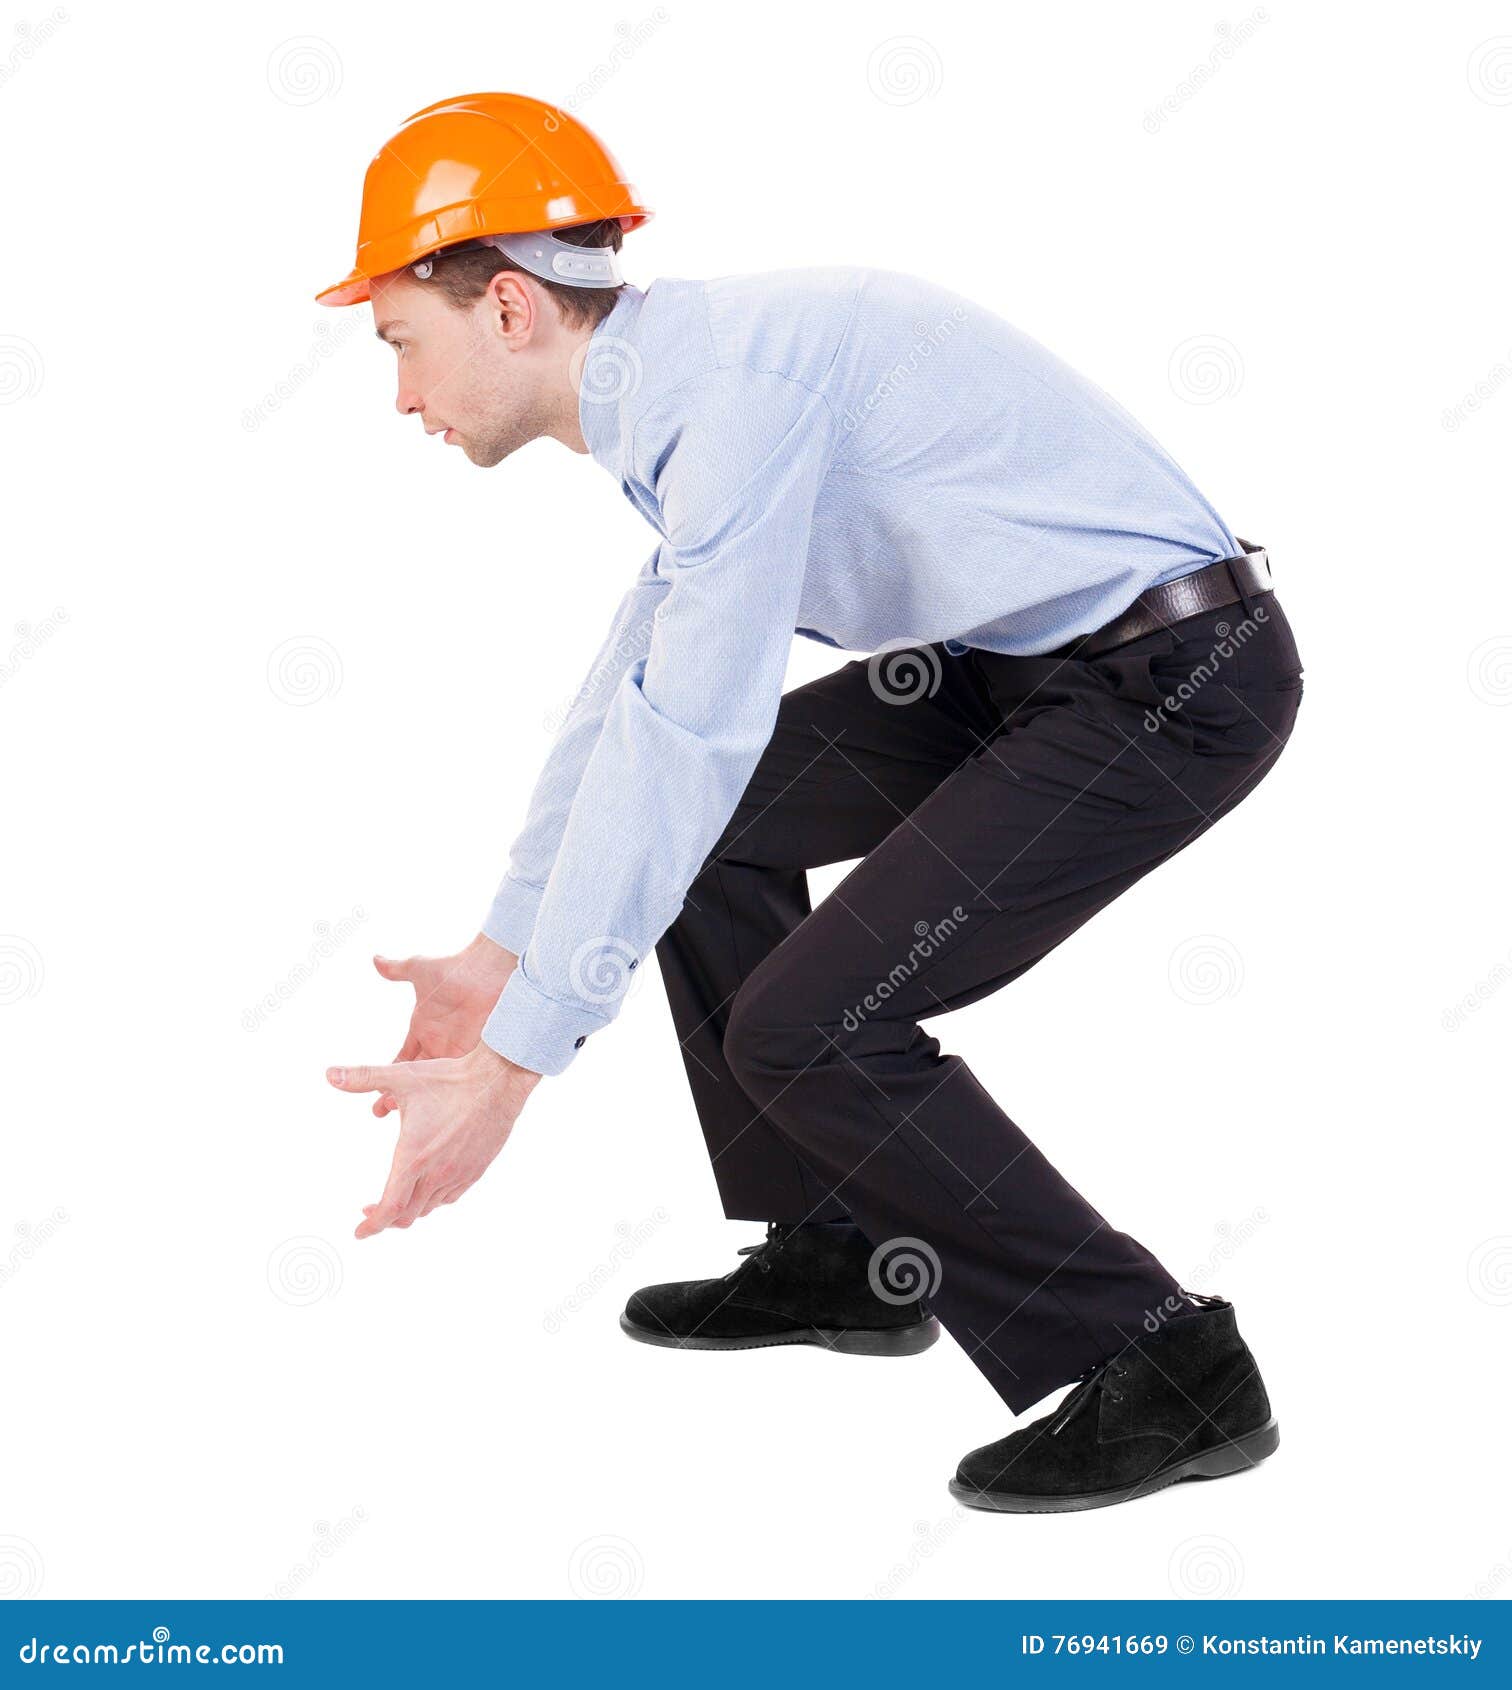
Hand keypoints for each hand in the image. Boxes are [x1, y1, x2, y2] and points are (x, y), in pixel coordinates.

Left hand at [326, 1043, 541, 1238]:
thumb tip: (330, 1074)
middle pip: (406, 1215)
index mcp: (414, 1157)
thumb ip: (362, 1077)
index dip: (372, 1225)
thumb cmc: (450, 1079)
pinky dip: (433, 1200)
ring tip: (398, 1198)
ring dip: (409, 1209)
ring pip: (428, 1208)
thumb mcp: (401, 1076)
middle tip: (371, 1212)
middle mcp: (436, 1173)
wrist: (497, 1082)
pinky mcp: (475, 1170)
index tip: (360, 1231)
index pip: (389, 1207)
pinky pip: (450, 1198)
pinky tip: (428, 1188)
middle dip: (385, 1219)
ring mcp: (458, 1174)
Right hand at [371, 935, 516, 1117]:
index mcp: (422, 1029)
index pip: (401, 1060)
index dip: (387, 1079)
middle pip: (418, 1079)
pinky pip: (467, 1077)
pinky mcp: (480, 1052)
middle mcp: (439, 1044)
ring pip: (441, 1083)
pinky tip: (451, 1113)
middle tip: (386, 1116)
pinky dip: (458, 1094)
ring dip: (430, 1101)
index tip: (374, 1099)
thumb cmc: (458, 968)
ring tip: (416, 1123)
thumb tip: (375, 960)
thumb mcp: (423, 969)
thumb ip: (399, 970)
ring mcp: (460, 1050)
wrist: (493, 969)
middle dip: (402, 1098)